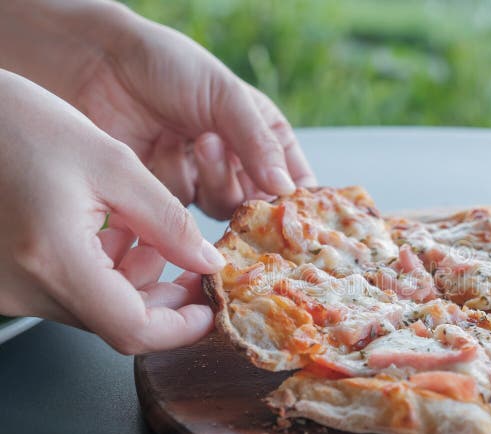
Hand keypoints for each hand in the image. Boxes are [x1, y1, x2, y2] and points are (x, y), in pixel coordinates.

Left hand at [0, 0, 314, 219]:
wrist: (95, 65)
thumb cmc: (167, 66)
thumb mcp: (225, 95)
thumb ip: (258, 143)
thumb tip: (286, 190)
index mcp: (258, 132)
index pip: (291, 175)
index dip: (295, 193)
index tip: (292, 201)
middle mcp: (234, 160)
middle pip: (260, 199)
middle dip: (248, 182)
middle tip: (225, 151)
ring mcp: (199, 178)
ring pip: (224, 206)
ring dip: (217, 179)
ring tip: (199, 142)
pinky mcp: (165, 194)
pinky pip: (186, 213)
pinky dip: (185, 193)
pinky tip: (174, 159)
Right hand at [0, 70, 225, 353]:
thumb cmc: (17, 123)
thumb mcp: (111, 163)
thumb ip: (168, 220)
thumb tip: (208, 262)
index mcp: (53, 259)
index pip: (132, 331)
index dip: (182, 327)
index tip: (211, 306)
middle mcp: (24, 287)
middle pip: (117, 322)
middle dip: (167, 299)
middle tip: (195, 265)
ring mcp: (9, 288)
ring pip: (96, 308)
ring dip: (137, 280)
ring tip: (148, 234)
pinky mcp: (5, 279)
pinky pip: (68, 291)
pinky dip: (104, 272)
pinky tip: (114, 232)